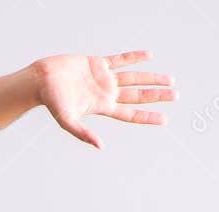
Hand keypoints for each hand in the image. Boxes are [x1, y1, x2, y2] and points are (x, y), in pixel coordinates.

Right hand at [33, 50, 176, 149]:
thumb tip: (100, 147)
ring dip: (152, 78)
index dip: (148, 116)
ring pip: (134, 78)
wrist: (42, 80)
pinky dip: (134, 57)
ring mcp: (104, 78)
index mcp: (102, 107)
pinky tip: (149, 56)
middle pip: (138, 95)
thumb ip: (84, 134)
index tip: (165, 119)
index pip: (131, 114)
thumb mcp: (68, 121)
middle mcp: (107, 93)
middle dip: (157, 95)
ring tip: (170, 80)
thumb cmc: (52, 102)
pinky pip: (120, 60)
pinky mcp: (98, 64)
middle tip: (176, 95)